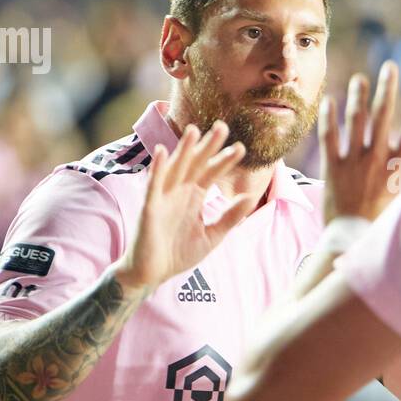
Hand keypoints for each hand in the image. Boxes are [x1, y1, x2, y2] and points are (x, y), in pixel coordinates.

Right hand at [114, 121, 250, 291]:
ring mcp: (164, 198)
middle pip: (196, 164)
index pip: (211, 173)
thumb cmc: (178, 254)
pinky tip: (163, 151)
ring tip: (194, 130)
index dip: (224, 161)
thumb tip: (249, 197)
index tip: (241, 148)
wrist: (152, 274)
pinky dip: (158, 168)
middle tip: (222, 126)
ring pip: (175, 169)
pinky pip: (154, 185)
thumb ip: (230, 217)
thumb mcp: (212, 236)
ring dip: (184, 150)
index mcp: (194, 197)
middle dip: (208, 146)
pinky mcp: (150, 208)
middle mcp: (179, 192)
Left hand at [320, 60, 400, 221]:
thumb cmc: (384, 221)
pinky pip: (329, 137)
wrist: (352, 240)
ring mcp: (354, 162)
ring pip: (356, 121)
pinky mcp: (332, 169)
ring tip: (359, 78)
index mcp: (399, 167)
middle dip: (387, 89)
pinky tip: (330, 101)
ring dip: (359, 97)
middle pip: (384, 116)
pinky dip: (330, 118)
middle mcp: (377, 159)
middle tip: (390, 67)